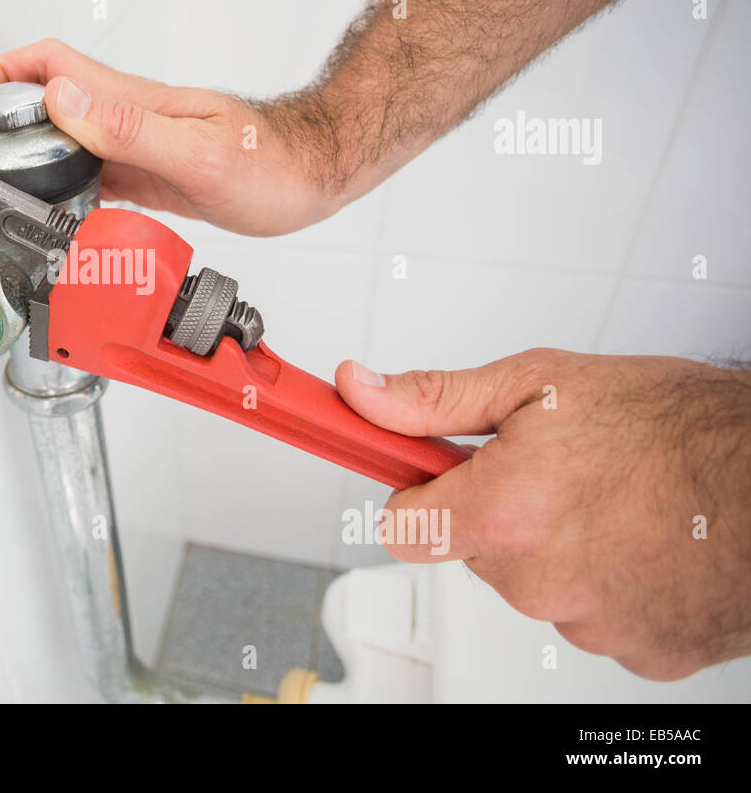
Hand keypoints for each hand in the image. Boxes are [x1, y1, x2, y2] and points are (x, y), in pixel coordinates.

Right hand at [0, 38, 335, 236]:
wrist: (311, 178)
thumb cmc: (272, 165)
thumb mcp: (198, 153)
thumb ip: (129, 128)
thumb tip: (63, 98)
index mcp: (131, 102)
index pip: (50, 64)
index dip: (3, 76)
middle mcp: (127, 118)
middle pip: (47, 98)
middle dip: (3, 117)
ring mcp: (137, 143)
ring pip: (65, 136)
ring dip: (30, 153)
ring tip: (8, 189)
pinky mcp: (150, 172)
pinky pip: (92, 172)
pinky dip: (65, 188)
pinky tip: (61, 214)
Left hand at [334, 349, 750, 680]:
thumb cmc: (675, 425)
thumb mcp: (538, 383)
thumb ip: (435, 399)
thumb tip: (360, 393)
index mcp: (501, 515)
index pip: (401, 531)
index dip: (417, 495)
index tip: (435, 476)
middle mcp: (536, 583)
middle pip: (475, 553)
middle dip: (501, 512)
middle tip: (555, 471)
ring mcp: (590, 625)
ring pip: (536, 583)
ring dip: (558, 547)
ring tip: (613, 500)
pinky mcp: (640, 652)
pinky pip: (594, 614)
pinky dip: (610, 581)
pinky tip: (644, 539)